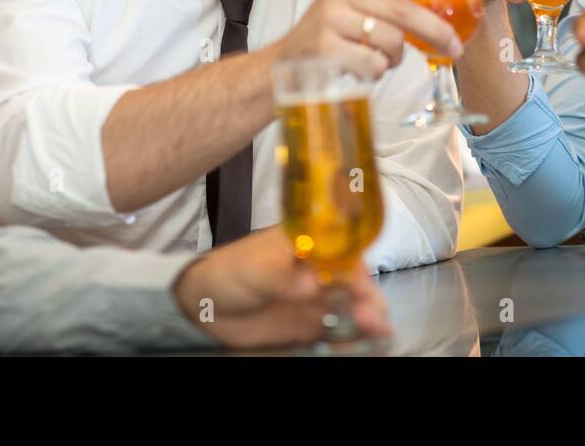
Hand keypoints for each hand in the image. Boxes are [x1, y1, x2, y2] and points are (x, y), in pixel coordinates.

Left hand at [173, 228, 389, 348]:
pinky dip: (357, 336)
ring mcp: (319, 298)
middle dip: (367, 296)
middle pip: (354, 280)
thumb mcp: (255, 268)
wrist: (207, 307)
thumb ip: (282, 276)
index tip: (360, 287)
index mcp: (309, 242)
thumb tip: (312, 285)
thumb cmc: (231, 273)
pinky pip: (341, 330)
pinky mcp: (314, 324)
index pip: (342, 249)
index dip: (355, 266)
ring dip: (369, 316)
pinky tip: (371, 342)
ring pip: (353, 305)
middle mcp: (320, 269)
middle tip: (370, 316)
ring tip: (376, 330)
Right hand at [271, 0, 466, 78]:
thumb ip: (386, 2)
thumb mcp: (351, 6)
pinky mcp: (326, 49)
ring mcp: (330, 20)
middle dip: (437, 31)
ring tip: (380, 61)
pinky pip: (375, 64)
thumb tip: (442, 13)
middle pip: (403, 9)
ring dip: (396, 58)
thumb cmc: (329, 38)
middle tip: (456, 48)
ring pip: (392, 41)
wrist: (281, 67)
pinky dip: (377, 73)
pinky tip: (361, 71)